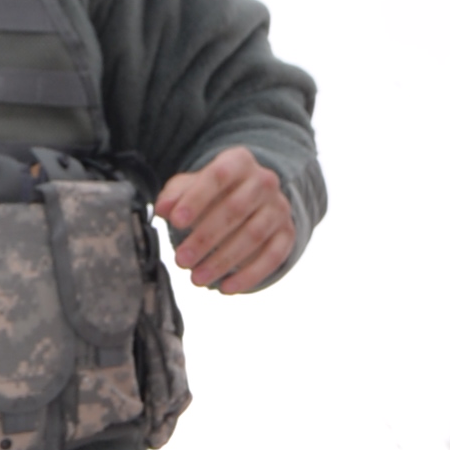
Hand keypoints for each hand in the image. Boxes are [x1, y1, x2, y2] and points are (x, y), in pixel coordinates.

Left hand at [155, 148, 298, 294]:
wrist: (252, 201)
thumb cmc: (213, 194)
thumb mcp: (190, 188)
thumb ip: (174, 196)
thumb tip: (162, 209)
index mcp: (238, 162)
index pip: (218, 177)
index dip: (196, 199)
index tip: (175, 222)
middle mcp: (264, 181)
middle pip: (235, 209)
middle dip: (205, 238)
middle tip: (181, 260)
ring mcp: (279, 208)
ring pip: (253, 235)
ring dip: (223, 260)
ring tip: (196, 279)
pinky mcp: (287, 233)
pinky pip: (272, 256)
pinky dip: (249, 275)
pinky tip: (226, 288)